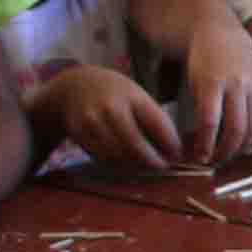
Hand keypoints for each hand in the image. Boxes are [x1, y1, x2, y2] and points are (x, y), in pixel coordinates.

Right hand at [41, 66, 182, 167]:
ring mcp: (92, 122)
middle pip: (135, 145)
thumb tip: (172, 151)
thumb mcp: (137, 96)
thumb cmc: (115, 93)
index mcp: (132, 96)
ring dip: (135, 165)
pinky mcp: (79, 134)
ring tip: (146, 166)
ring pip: (118, 156)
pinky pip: (102, 158)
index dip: (169, 143)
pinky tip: (126, 162)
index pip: (156, 124)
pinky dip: (117, 164)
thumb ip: (152, 119)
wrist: (75, 85)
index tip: (177, 154)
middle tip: (162, 166)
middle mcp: (110, 108)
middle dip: (152, 160)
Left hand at [174, 25, 251, 162]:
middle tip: (216, 161)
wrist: (223, 36)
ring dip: (241, 147)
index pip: (210, 122)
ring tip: (230, 155)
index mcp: (213, 81)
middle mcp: (237, 83)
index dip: (205, 145)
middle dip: (225, 151)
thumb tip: (203, 145)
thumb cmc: (202, 63)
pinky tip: (246, 145)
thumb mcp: (193, 83)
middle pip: (235, 128)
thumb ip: (199, 111)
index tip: (201, 157)